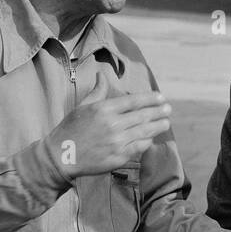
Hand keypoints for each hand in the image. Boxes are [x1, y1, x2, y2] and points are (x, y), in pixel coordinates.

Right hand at [47, 77, 171, 178]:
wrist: (61, 156)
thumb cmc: (70, 129)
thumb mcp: (82, 106)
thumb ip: (97, 91)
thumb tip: (103, 75)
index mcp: (104, 109)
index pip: (133, 101)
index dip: (150, 98)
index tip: (161, 97)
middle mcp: (112, 124)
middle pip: (142, 115)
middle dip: (158, 111)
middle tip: (168, 108)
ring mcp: (117, 141)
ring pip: (144, 131)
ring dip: (158, 126)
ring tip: (166, 122)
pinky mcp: (119, 156)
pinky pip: (139, 147)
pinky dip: (147, 141)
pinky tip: (152, 137)